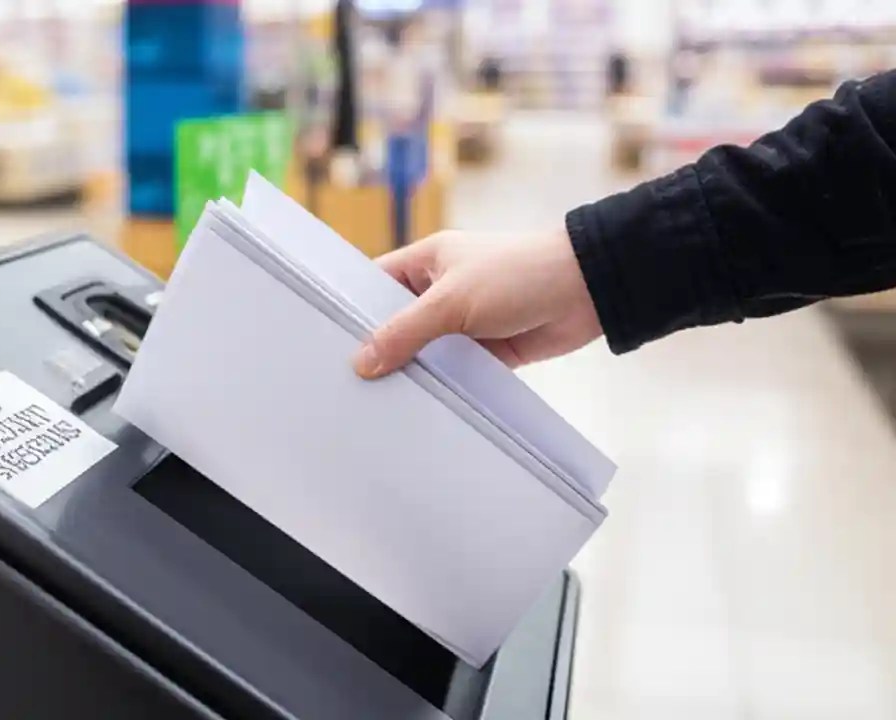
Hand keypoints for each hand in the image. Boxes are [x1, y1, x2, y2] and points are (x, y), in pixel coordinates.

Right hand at [352, 229, 602, 377]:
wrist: (587, 291)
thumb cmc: (518, 275)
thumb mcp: (451, 302)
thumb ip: (405, 333)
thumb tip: (362, 362)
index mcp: (427, 261)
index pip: (375, 284)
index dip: (353, 310)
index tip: (328, 342)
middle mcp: (442, 289)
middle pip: (398, 323)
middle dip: (381, 349)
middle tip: (347, 381)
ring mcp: (465, 321)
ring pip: (426, 351)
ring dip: (413, 372)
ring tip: (377, 402)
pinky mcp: (488, 349)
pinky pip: (455, 372)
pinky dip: (444, 386)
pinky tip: (421, 408)